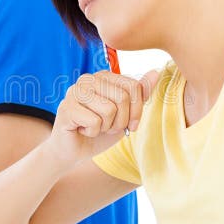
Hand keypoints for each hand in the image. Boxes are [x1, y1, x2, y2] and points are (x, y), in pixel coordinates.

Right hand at [45, 69, 159, 168]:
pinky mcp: (66, 107)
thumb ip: (140, 94)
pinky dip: (93, 132)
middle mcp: (88, 79)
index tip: (129, 124)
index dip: (136, 111)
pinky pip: (94, 121)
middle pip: (122, 97)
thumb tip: (156, 72)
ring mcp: (74, 91)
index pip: (133, 86)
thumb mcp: (126, 113)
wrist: (74, 151)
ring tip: (95, 128)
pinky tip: (83, 130)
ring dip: (106, 127)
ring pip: (109, 109)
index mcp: (104, 76)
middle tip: (107, 127)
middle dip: (120, 121)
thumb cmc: (100, 131)